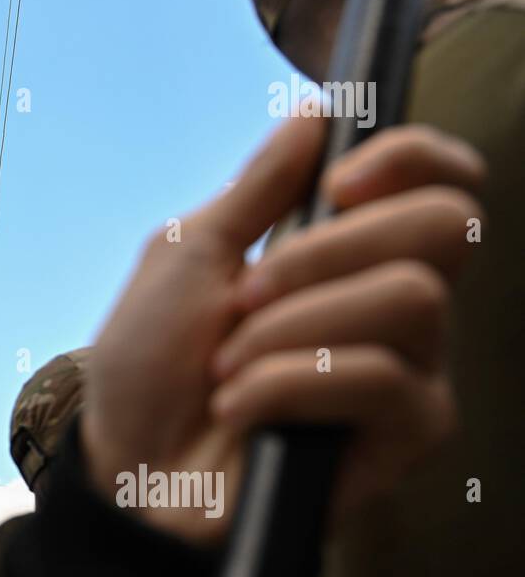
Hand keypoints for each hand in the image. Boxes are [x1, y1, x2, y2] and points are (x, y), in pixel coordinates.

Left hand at [80, 117, 484, 545]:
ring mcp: (412, 368)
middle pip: (447, 226)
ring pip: (410, 300)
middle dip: (327, 251)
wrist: (128, 467)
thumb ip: (257, 189)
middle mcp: (397, 303)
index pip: (444, 181)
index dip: (413, 158)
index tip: (337, 182)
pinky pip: (381, 379)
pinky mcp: (408, 434)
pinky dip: (286, 383)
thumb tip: (319, 109)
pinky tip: (241, 409)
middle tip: (244, 296)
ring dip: (291, 326)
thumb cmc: (152, 362)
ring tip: (228, 366)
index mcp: (350, 252)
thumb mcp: (188, 255)